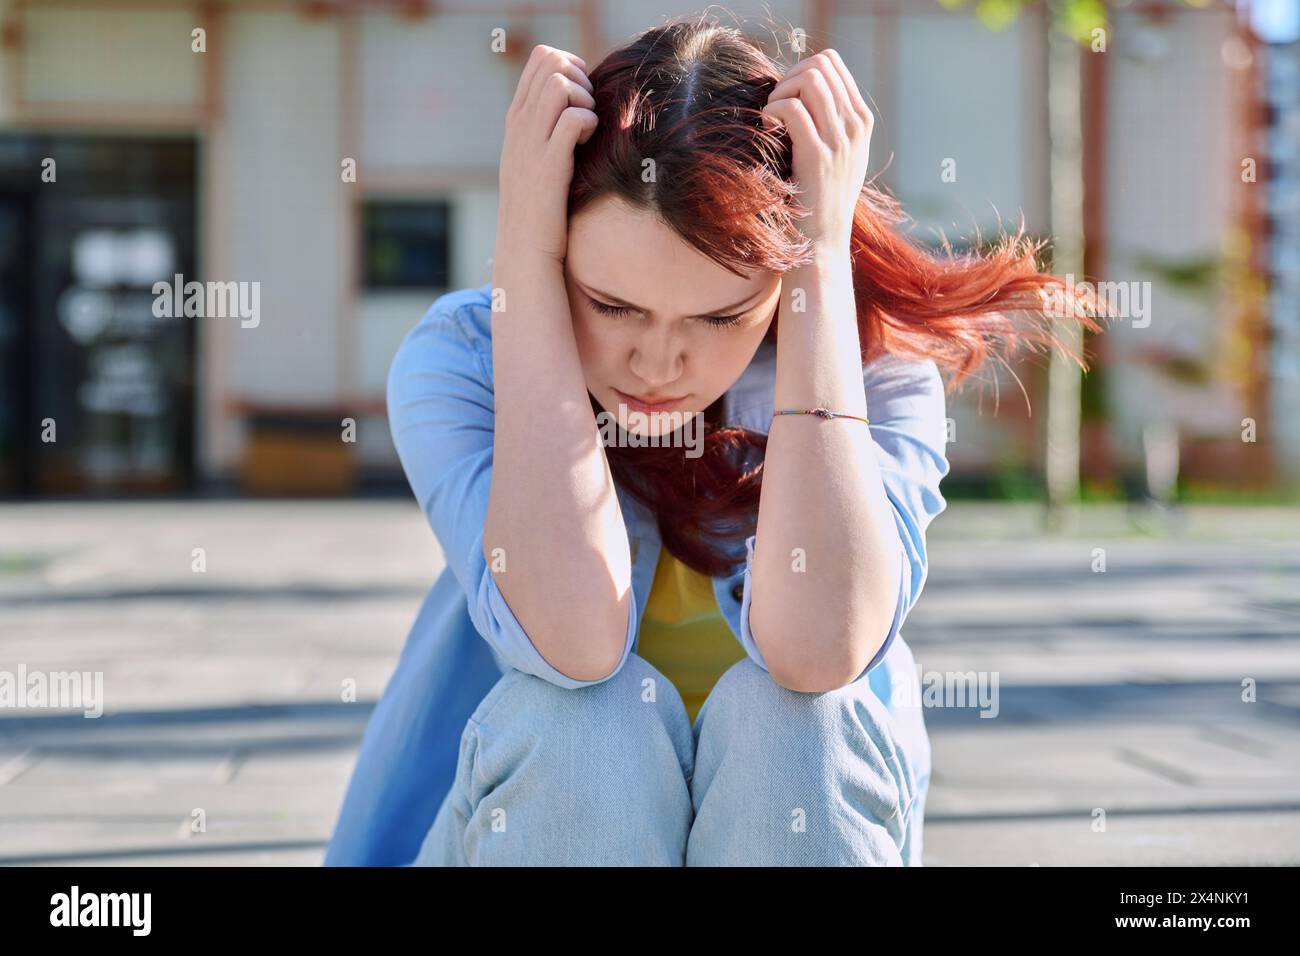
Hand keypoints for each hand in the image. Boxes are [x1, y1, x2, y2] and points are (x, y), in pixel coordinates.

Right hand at [497, 45, 596, 264]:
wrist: (525, 248)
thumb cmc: (538, 207)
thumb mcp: (533, 160)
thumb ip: (546, 128)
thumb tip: (575, 104)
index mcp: (517, 119)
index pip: (540, 60)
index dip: (571, 65)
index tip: (583, 95)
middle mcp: (520, 125)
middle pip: (551, 62)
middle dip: (580, 77)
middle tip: (588, 109)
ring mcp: (532, 143)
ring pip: (559, 84)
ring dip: (584, 97)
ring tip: (588, 125)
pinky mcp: (550, 164)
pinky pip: (573, 119)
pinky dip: (588, 122)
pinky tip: (589, 141)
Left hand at [761, 50, 872, 254]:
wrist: (822, 243)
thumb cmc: (819, 199)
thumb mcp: (839, 157)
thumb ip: (832, 122)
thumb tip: (805, 86)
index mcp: (861, 122)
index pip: (832, 63)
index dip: (799, 69)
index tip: (786, 97)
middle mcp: (856, 127)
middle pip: (820, 65)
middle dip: (787, 77)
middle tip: (774, 106)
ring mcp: (840, 142)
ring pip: (809, 81)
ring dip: (780, 92)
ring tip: (770, 117)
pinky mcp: (818, 157)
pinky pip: (792, 109)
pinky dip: (772, 111)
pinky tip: (766, 129)